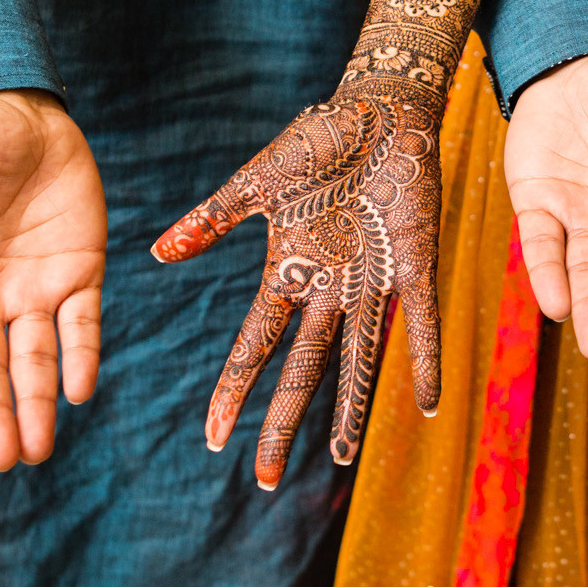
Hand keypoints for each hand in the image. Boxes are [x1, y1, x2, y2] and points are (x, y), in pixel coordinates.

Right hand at [153, 90, 441, 485]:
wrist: (378, 108)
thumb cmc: (318, 140)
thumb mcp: (258, 181)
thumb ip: (213, 218)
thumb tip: (158, 253)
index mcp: (288, 270)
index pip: (254, 345)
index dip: (234, 391)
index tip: (213, 439)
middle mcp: (329, 288)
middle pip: (302, 367)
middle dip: (283, 421)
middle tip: (265, 479)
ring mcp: (372, 281)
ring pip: (358, 358)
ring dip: (349, 408)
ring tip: (340, 458)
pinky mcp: (414, 265)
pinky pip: (420, 322)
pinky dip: (425, 360)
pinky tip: (429, 402)